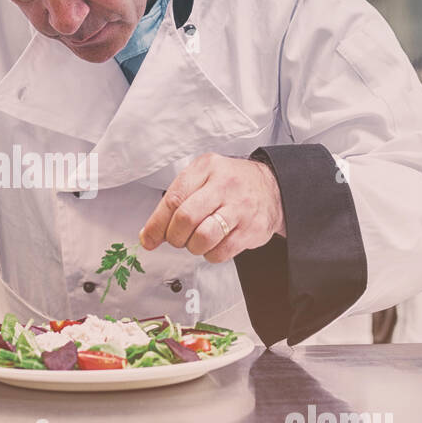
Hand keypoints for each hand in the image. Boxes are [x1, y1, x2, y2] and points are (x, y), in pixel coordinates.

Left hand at [139, 152, 285, 262]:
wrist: (272, 189)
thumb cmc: (231, 184)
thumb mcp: (202, 178)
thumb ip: (175, 201)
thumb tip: (150, 234)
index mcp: (206, 168)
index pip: (173, 198)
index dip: (157, 223)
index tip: (149, 238)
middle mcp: (224, 185)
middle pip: (186, 218)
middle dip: (174, 236)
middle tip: (177, 238)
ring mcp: (240, 208)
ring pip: (202, 238)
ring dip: (193, 247)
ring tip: (197, 240)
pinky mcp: (251, 230)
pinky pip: (220, 252)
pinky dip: (210, 254)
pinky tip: (214, 243)